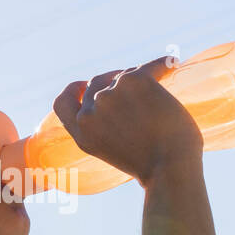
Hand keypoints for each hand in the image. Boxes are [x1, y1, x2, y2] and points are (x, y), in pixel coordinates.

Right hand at [51, 56, 202, 185]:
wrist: (171, 169)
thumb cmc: (153, 168)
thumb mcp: (113, 152)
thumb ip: (104, 129)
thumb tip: (120, 103)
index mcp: (83, 134)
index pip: (63, 103)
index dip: (73, 91)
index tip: (84, 85)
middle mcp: (91, 113)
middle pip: (98, 83)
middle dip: (114, 83)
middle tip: (138, 92)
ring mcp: (110, 94)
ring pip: (124, 75)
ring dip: (140, 82)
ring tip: (160, 97)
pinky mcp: (135, 81)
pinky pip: (151, 67)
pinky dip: (163, 65)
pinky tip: (171, 65)